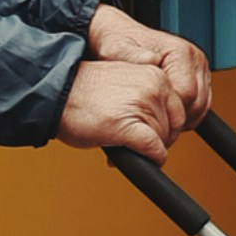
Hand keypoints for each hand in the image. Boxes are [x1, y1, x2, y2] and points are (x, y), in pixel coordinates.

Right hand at [56, 59, 183, 162]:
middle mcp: (155, 87)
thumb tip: (165, 125)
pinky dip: (148, 160)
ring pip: (162, 142)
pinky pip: (154, 152)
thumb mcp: (126, 84)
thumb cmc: (83, 92)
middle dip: (157, 140)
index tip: (149, 133)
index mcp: (156, 74)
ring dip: (144, 151)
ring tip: (120, 144)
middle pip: (174, 128)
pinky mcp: (131, 127)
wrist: (56, 93)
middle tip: (134, 143)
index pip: (179, 111)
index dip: (165, 128)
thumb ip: (148, 97)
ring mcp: (144, 106)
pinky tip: (126, 155)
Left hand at [86, 3, 211, 129]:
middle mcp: (194, 58)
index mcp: (180, 51)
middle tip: (156, 127)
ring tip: (161, 122)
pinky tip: (169, 116)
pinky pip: (201, 104)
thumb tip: (150, 60)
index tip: (151, 121)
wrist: (122, 37)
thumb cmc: (119, 44)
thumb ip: (131, 55)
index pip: (187, 94)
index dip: (170, 112)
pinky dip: (187, 114)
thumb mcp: (116, 49)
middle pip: (197, 102)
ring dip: (184, 118)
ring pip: (202, 105)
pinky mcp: (199, 76)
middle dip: (178, 117)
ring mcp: (199, 67)